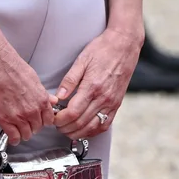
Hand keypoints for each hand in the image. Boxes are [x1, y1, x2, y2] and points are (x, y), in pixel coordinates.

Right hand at [0, 38, 55, 145]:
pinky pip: (13, 136)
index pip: (48, 119)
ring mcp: (18, 116)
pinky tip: (12, 137)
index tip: (38, 121)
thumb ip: (42, 93)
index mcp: (41, 99)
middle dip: (32, 127)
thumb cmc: (10, 66)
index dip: (42, 121)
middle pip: (37, 128)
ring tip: (18, 131)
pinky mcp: (4, 119)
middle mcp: (32, 110)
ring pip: (26, 134)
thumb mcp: (33, 78)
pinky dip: (13, 138)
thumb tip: (51, 100)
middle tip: (26, 125)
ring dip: (23, 134)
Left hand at [51, 26, 142, 140]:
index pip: (73, 112)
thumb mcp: (81, 60)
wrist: (125, 45)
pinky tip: (83, 130)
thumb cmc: (102, 50)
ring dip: (77, 133)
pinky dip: (92, 131)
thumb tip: (58, 97)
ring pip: (92, 128)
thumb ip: (69, 80)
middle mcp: (104, 98)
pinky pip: (105, 125)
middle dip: (65, 128)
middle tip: (56, 125)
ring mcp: (112, 103)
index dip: (60, 119)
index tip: (53, 118)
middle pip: (81, 123)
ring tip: (66, 129)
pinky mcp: (117, 105)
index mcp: (92, 87)